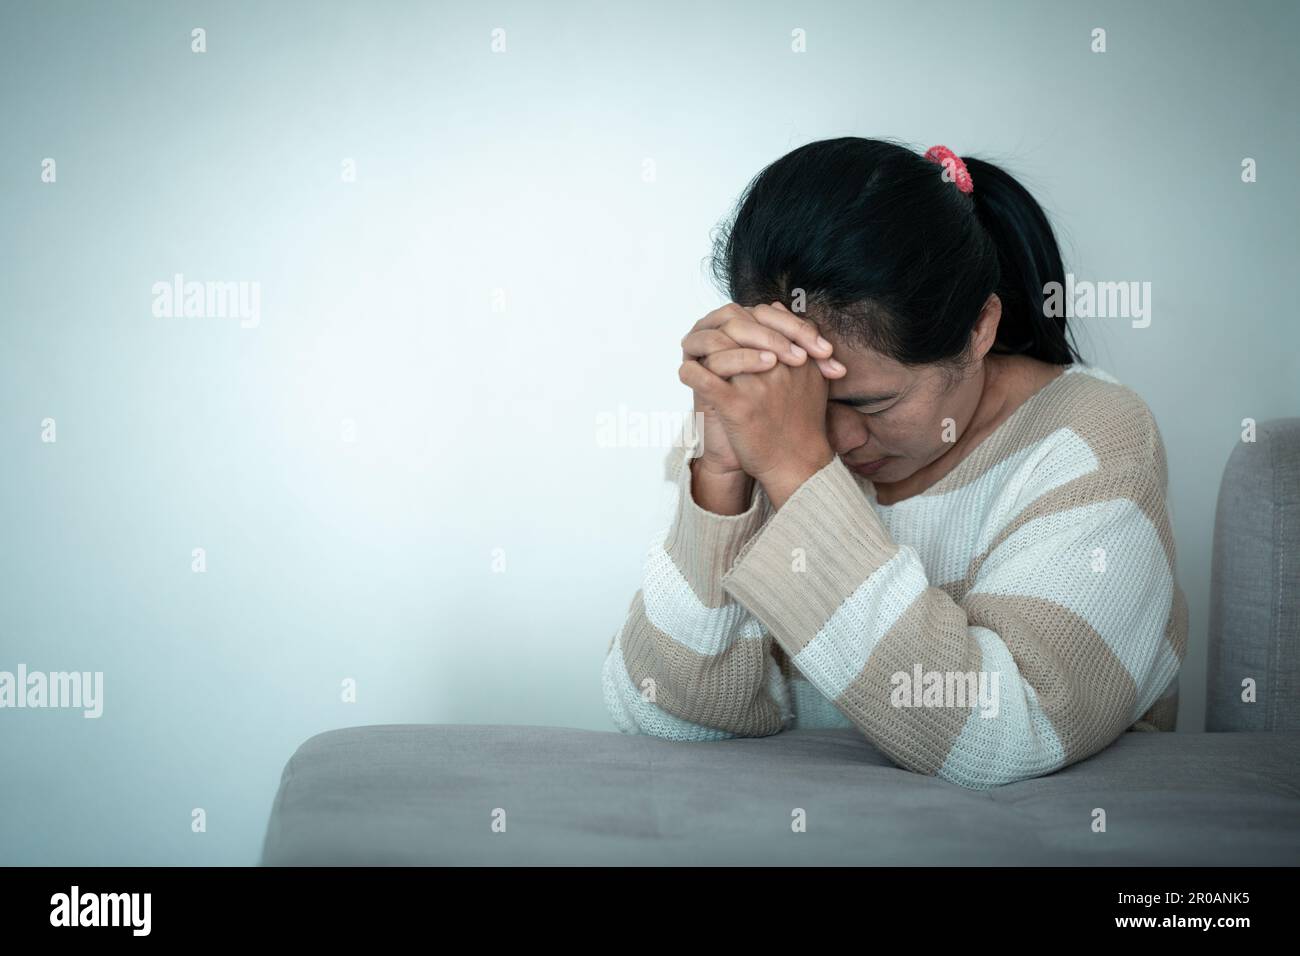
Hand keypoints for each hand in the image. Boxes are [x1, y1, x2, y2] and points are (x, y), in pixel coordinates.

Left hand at [680, 301, 844, 476]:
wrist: (797, 465)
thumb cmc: (802, 424)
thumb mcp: (811, 377)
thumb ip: (798, 341)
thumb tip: (778, 309)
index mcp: (797, 358)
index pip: (768, 319)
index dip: (748, 320)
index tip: (736, 330)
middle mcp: (778, 366)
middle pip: (742, 329)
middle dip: (724, 329)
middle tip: (712, 338)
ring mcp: (756, 385)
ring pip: (721, 350)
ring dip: (704, 348)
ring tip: (695, 354)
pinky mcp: (737, 406)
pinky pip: (705, 380)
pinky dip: (690, 374)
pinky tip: (685, 373)